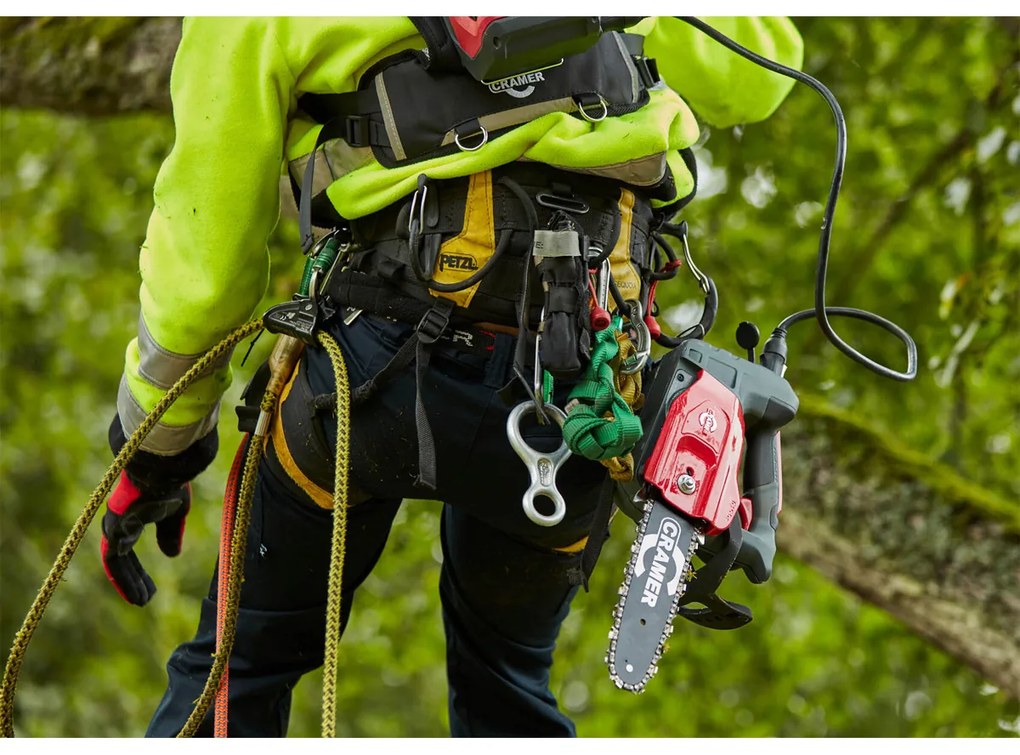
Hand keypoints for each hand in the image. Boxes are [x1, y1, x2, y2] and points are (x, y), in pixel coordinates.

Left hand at [101, 471, 190, 605]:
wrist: (162, 470)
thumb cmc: (171, 485)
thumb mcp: (175, 512)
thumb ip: (170, 533)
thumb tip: (171, 555)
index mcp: (132, 518)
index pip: (128, 551)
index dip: (136, 571)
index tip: (148, 588)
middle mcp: (118, 524)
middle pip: (121, 559)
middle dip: (133, 580)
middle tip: (144, 599)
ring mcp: (114, 527)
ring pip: (116, 563)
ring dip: (128, 584)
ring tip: (141, 602)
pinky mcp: (114, 530)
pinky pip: (114, 560)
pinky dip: (123, 579)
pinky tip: (135, 592)